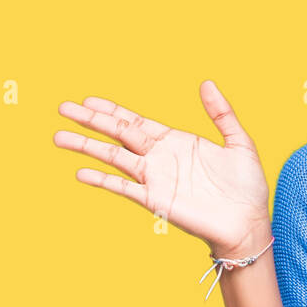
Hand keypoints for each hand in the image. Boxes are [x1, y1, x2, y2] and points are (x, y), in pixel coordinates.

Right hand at [54, 80, 270, 255]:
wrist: (248, 223)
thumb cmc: (246, 186)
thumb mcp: (239, 143)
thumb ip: (222, 113)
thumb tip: (207, 83)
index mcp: (178, 142)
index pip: (137, 121)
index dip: (113, 110)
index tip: (88, 99)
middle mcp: (161, 158)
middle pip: (119, 134)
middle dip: (91, 121)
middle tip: (62, 107)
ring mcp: (156, 179)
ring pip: (114, 157)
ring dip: (86, 146)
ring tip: (58, 136)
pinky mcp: (156, 200)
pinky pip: (123, 188)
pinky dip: (102, 180)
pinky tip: (81, 172)